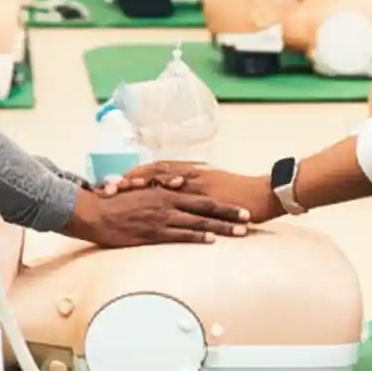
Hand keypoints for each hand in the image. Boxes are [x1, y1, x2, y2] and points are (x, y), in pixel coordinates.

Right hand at [62, 187, 249, 247]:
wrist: (94, 211)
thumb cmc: (115, 202)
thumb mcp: (140, 190)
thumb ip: (160, 190)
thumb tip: (178, 189)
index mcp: (165, 190)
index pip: (199, 196)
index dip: (220, 201)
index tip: (236, 205)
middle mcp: (167, 202)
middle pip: (205, 208)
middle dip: (228, 214)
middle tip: (248, 218)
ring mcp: (161, 217)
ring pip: (197, 222)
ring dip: (220, 227)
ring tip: (239, 232)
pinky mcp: (152, 232)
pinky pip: (179, 235)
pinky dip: (197, 237)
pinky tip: (211, 240)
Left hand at [107, 162, 284, 223]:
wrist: (263, 193)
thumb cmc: (238, 192)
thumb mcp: (211, 186)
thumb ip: (192, 189)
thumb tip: (173, 194)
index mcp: (190, 172)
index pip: (156, 171)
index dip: (135, 175)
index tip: (114, 182)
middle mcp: (190, 175)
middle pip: (153, 174)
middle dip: (130, 180)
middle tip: (108, 186)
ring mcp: (198, 183)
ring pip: (163, 181)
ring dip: (141, 185)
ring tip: (121, 190)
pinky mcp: (208, 195)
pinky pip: (183, 195)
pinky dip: (168, 196)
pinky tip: (153, 200)